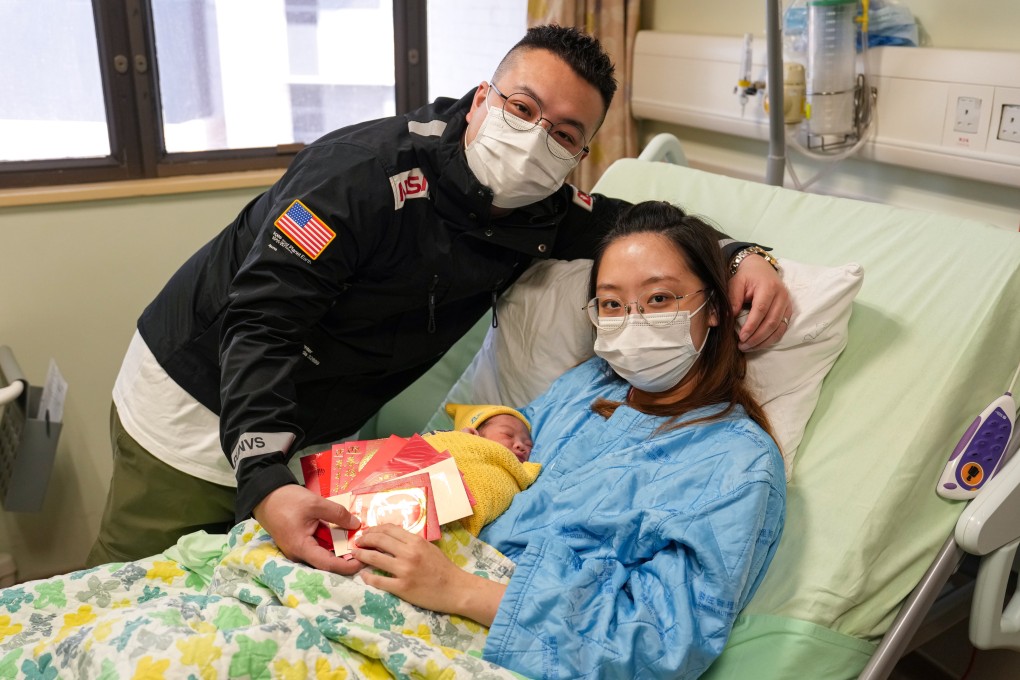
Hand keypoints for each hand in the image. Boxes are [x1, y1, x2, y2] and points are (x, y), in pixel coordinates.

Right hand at [253, 484, 363, 574]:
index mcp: (301, 548)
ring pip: (323, 555)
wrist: (266, 494)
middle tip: (366, 550)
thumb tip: (356, 525)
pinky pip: (317, 548)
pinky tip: (343, 535)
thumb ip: (337, 514)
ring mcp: (298, 550)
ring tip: (358, 541)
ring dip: (339, 550)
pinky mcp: (299, 543)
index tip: (364, 560)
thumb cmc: (287, 500)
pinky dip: (331, 543)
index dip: (348, 566)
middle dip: (346, 558)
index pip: (328, 564)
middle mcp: (298, 554)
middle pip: (327, 562)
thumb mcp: (315, 503)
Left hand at [352, 524, 505, 625]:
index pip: (389, 529)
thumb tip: (392, 538)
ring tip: (355, 554)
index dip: (374, 529)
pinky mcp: (402, 588)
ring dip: (361, 555)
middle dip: (364, 540)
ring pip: (375, 558)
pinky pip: (379, 581)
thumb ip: (411, 542)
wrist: (456, 589)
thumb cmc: (444, 568)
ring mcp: (404, 571)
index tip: (367, 532)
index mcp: (416, 541)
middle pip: (379, 540)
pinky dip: (368, 577)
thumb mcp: (429, 548)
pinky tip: (363, 575)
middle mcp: (409, 553)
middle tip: (357, 542)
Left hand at [728, 253, 792, 350]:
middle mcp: (781, 296)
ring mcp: (787, 304)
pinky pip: (782, 328)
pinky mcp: (788, 310)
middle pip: (771, 322)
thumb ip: (730, 301)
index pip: (761, 310)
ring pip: (779, 328)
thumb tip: (718, 321)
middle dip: (757, 338)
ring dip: (764, 341)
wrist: (760, 267)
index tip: (741, 337)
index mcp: (768, 287)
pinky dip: (771, 338)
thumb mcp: (735, 283)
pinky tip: (759, 343)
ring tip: (749, 347)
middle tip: (743, 346)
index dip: (751, 326)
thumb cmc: (746, 276)